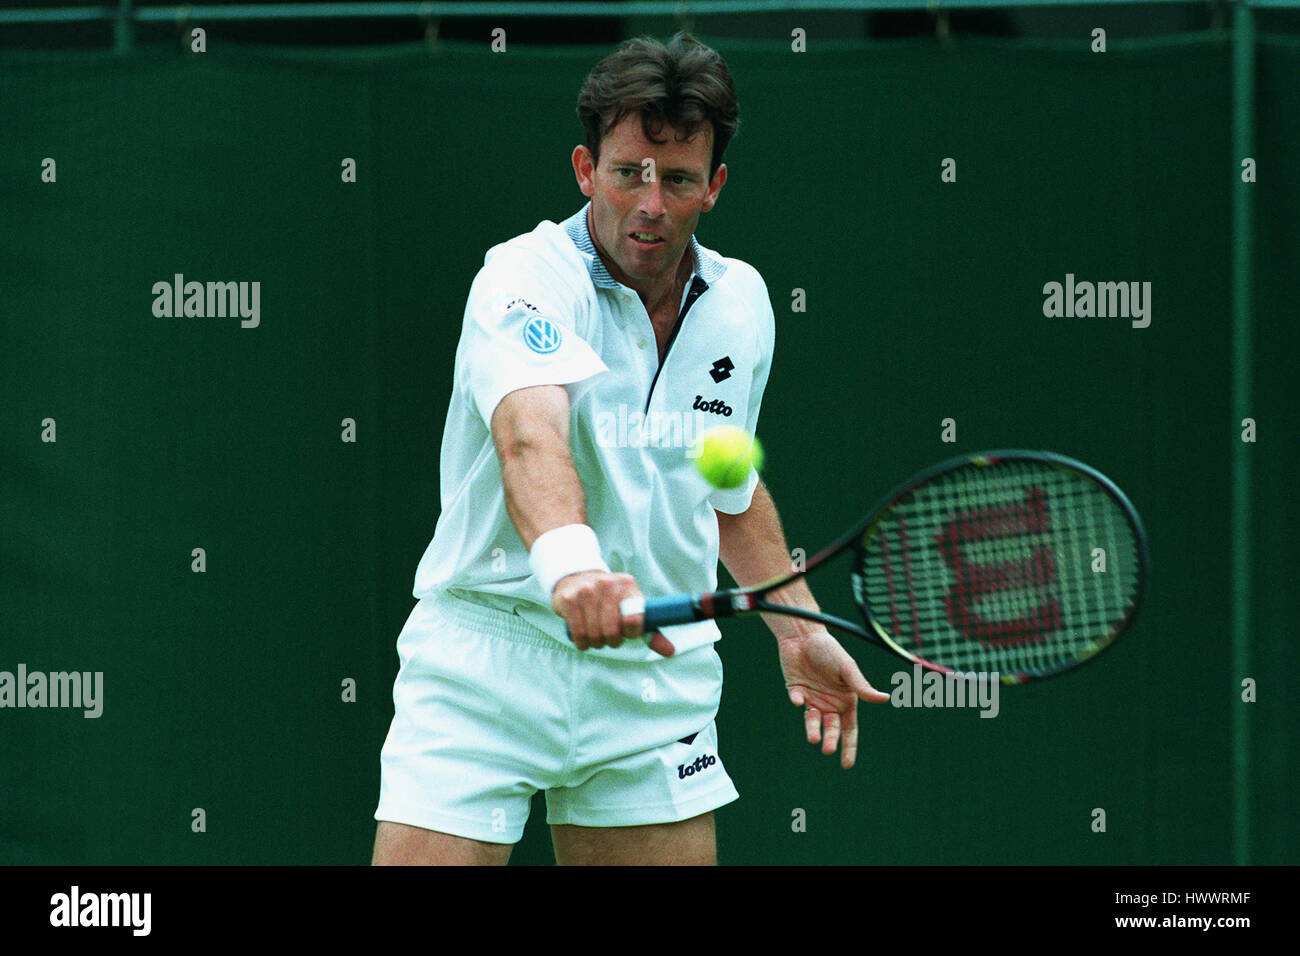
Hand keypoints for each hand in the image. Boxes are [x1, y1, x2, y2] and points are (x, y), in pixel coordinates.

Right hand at [552, 570, 674, 656]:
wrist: (577, 578)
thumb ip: (650, 631)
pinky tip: (584, 639)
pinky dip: (582, 643)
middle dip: (612, 641)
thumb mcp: (631, 609)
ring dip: (596, 643)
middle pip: (612, 631)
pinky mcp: (569, 599)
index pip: (634, 619)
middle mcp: (607, 584)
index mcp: (627, 585)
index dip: (631, 633)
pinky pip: (578, 633)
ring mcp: (586, 590)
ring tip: (596, 637)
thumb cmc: (610, 601)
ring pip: (594, 634)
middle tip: (610, 638)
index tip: (627, 633)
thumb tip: (670, 652)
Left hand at [778, 629, 888, 767]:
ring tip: (813, 738)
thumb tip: (885, 699)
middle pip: (832, 729)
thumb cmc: (830, 649)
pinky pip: (798, 701)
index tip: (847, 764)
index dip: (849, 747)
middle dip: (831, 741)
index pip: (849, 729)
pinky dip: (798, 702)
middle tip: (828, 749)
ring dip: (813, 730)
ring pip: (813, 721)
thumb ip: (862, 686)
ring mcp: (812, 698)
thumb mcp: (848, 668)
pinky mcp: (796, 691)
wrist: (805, 635)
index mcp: (846, 700)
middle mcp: (830, 703)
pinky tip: (799, 699)